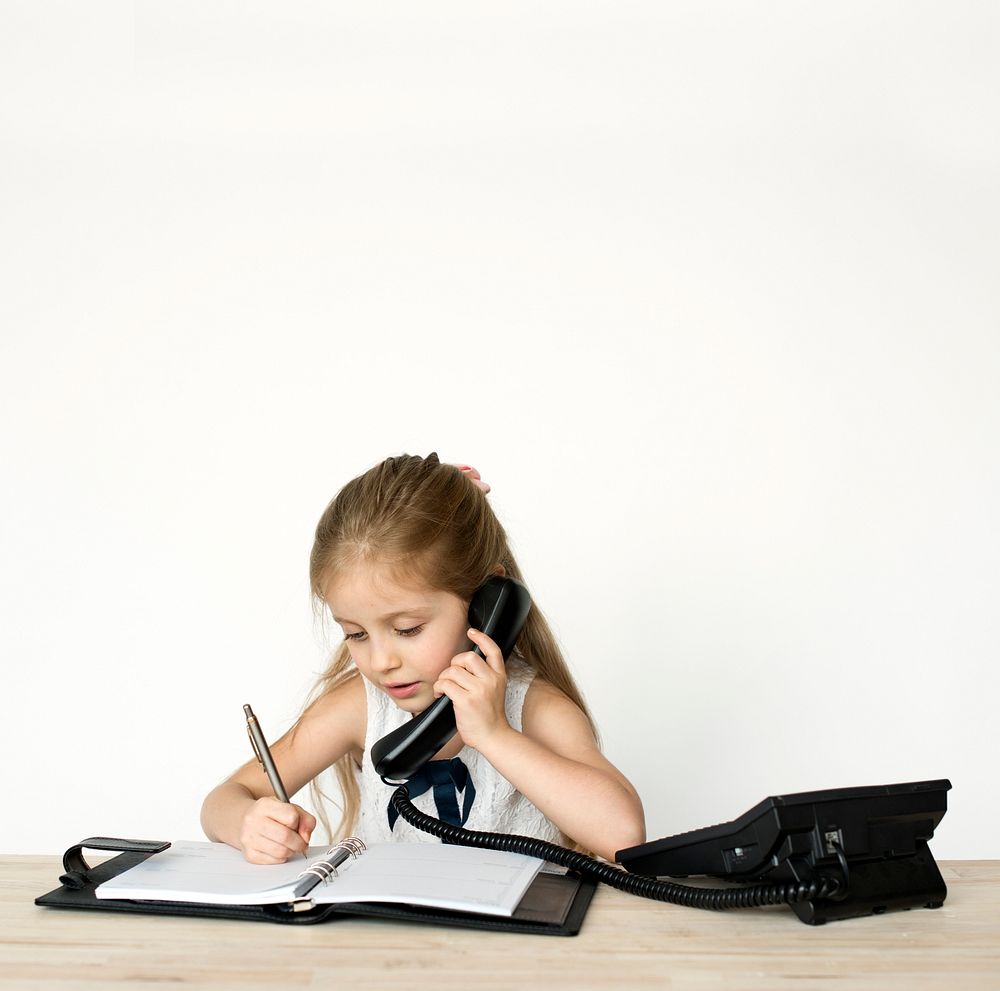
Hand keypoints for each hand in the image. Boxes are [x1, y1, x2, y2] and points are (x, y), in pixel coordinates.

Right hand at [239, 797, 315, 863]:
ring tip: (290, 846)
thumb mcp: (290, 808)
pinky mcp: (249, 854)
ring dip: (291, 851)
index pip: (291, 816)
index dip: (299, 823)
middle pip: (285, 836)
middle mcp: (253, 820)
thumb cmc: (271, 815)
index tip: (297, 825)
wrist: (245, 821)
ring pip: (281, 851)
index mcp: (265, 805)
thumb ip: (306, 819)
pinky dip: (282, 858)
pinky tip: (279, 850)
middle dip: (299, 843)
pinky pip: (274, 861)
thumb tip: (306, 837)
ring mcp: (249, 838)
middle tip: (301, 843)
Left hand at [433, 627, 509, 750]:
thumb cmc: (490, 716)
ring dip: (443, 678)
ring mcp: (479, 690)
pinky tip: (440, 694)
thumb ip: (485, 676)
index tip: (471, 631)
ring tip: (443, 688)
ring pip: (453, 671)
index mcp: (499, 676)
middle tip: (451, 674)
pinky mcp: (466, 701)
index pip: (493, 650)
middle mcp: (491, 681)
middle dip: (454, 662)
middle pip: (468, 657)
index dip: (482, 638)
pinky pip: (445, 684)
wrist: (493, 737)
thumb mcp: (496, 691)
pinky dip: (438, 687)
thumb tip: (463, 663)